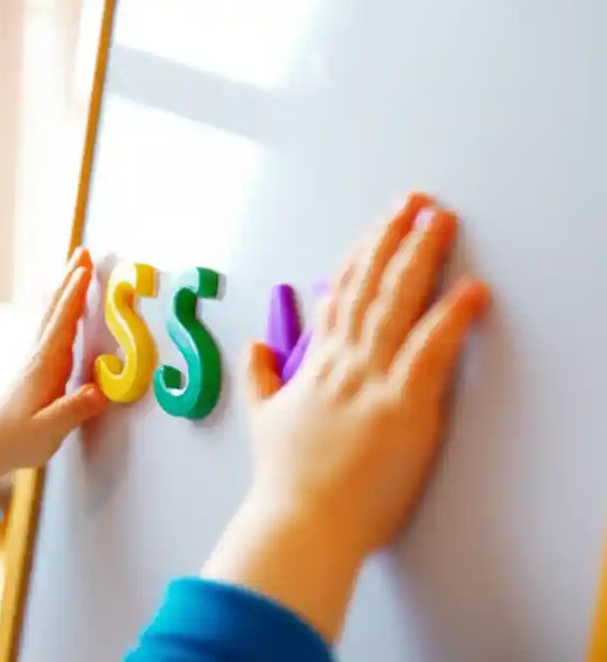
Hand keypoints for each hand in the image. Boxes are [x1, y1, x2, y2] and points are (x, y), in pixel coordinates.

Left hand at [0, 248, 109, 482]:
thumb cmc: (16, 440)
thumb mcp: (48, 431)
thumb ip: (72, 411)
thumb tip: (99, 392)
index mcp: (45, 366)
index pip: (62, 323)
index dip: (74, 295)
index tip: (85, 269)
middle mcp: (40, 356)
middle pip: (56, 308)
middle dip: (70, 278)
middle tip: (82, 250)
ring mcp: (37, 358)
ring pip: (53, 314)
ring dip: (65, 288)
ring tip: (77, 266)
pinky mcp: (37, 366)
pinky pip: (52, 327)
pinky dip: (61, 308)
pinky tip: (64, 305)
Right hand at [203, 193, 489, 640]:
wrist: (300, 520)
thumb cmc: (286, 480)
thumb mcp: (264, 421)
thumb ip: (260, 379)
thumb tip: (253, 347)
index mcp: (316, 365)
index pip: (339, 295)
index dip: (361, 255)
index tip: (378, 226)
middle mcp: (343, 362)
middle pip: (370, 286)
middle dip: (393, 238)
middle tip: (415, 203)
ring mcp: (371, 380)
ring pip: (396, 303)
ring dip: (421, 258)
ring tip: (439, 222)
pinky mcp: (402, 405)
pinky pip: (430, 349)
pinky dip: (451, 317)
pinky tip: (470, 291)